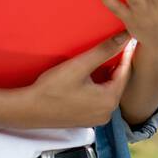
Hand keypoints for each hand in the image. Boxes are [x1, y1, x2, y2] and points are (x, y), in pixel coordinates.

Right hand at [14, 33, 136, 128]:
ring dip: (107, 76)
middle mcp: (107, 113)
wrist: (28, 109)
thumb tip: (125, 37)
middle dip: (117, 65)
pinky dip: (99, 87)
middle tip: (120, 46)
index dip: (126, 54)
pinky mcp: (86, 120)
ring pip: (109, 91)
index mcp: (109, 101)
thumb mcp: (80, 66)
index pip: (125, 72)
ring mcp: (97, 118)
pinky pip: (99, 99)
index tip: (129, 39)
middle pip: (118, 82)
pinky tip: (92, 76)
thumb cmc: (52, 88)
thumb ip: (104, 50)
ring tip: (107, 57)